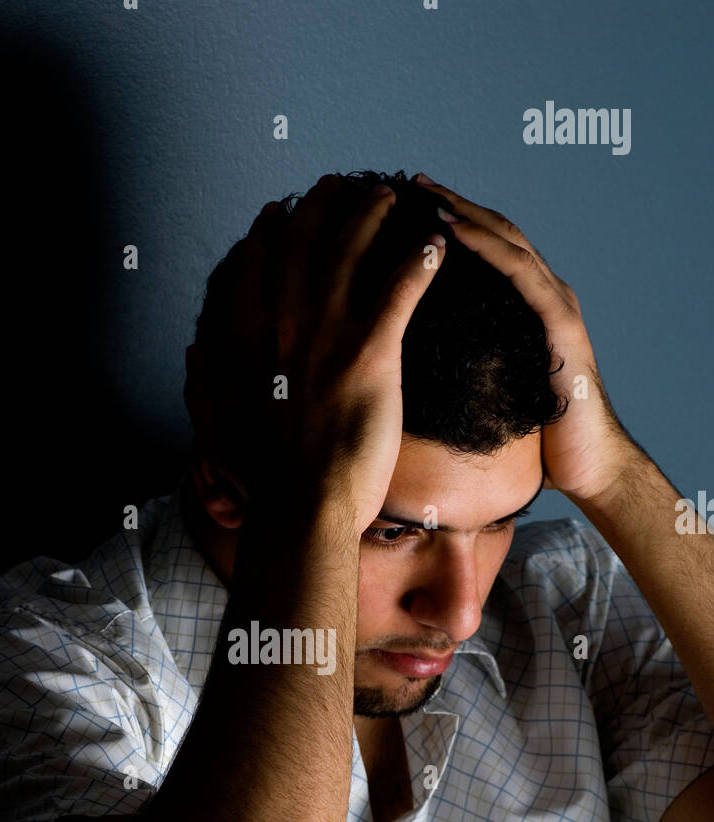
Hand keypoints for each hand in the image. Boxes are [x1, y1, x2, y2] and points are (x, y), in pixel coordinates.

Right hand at [218, 174, 447, 533]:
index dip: (268, 232)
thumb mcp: (213, 425)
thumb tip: (193, 350)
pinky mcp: (372, 352)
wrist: (301, 506)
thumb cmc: (261, 478)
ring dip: (372, 217)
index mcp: (242, 339)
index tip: (279, 212)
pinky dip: (421, 260)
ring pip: (350, 252)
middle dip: (321, 206)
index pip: (253, 265)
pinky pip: (400, 289)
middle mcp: (282, 324)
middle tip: (339, 184)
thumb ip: (202, 381)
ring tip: (391, 197)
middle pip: (302, 243)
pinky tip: (437, 243)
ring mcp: (326, 334)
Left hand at [414, 175, 631, 503]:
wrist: (587, 462)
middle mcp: (545, 295)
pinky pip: (520, 274)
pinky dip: (487, 248)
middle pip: (497, 233)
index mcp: (527, 307)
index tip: (412, 206)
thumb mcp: (495, 384)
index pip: (488, 250)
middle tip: (415, 182)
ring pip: (508, 243)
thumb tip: (428, 357)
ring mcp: (556, 305)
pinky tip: (456, 232)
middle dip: (456, 204)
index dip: (453, 223)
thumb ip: (476, 357)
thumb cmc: (540, 432)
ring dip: (467, 215)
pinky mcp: (560, 324)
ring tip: (429, 197)